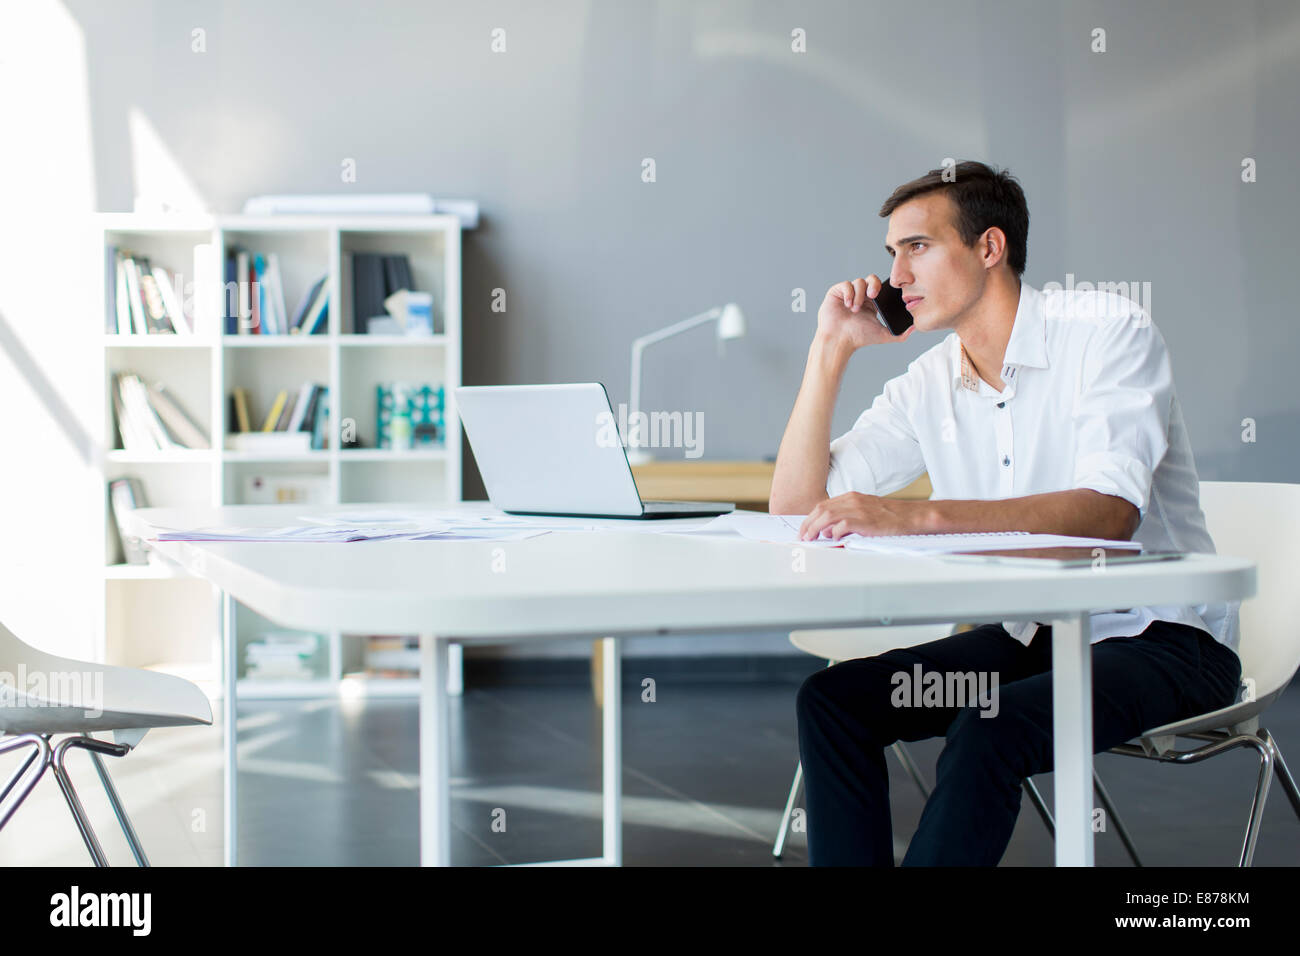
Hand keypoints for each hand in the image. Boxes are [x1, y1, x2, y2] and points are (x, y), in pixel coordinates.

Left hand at [798, 492, 926, 540]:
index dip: (810, 518)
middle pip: (821, 510)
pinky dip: (834, 532)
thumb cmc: (891, 517)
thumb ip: (848, 517)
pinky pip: (842, 525)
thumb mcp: (866, 511)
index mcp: (851, 497)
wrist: (912, 517)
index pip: (822, 506)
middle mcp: (853, 501)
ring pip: (827, 516)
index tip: (804, 529)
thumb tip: (830, 531)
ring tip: (811, 539)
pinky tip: (833, 539)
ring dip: (815, 529)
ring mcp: (859, 510)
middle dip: (808, 524)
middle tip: (803, 537)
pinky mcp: (866, 521)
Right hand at [816, 275, 915, 351]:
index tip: (882, 296)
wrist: (840, 340)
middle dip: (873, 285)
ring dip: (859, 295)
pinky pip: (846, 284)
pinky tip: (848, 305)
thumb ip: (900, 333)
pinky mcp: (837, 292)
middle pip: (871, 279)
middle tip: (873, 296)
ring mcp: (848, 293)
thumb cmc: (858, 338)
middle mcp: (861, 296)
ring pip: (859, 282)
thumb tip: (915, 328)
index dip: (882, 288)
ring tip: (855, 309)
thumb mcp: (883, 335)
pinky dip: (849, 293)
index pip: (880, 287)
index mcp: (872, 302)